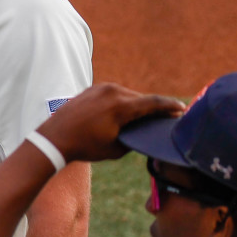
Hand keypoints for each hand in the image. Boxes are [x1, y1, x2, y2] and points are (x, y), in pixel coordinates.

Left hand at [38, 83, 184, 162]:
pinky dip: (122, 102)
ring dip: (137, 105)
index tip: (182, 108)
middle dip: (155, 107)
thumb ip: (132, 139)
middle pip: (141, 99)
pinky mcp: (92, 89)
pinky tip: (126, 111)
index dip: (170, 106)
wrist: (54, 138)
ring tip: (148, 114)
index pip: (153, 103)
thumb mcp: (114, 149)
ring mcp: (101, 88)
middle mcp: (113, 92)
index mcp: (121, 106)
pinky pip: (114, 94)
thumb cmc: (84, 146)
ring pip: (128, 95)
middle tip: (169, 114)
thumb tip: (140, 134)